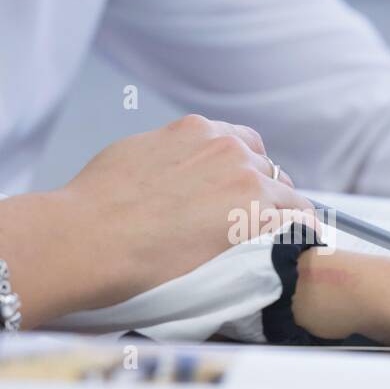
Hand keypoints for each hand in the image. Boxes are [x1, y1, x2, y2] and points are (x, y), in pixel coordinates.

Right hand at [0, 114, 311, 326]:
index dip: (244, 174)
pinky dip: (297, 239)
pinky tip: (290, 258)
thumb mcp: (131, 158)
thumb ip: (165, 159)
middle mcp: (226, 146)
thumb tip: (168, 175)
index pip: (242, 145)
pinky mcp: (258, 215)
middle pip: (268, 169)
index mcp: (196, 130)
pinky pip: (300, 223)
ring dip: (281, 221)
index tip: (240, 198)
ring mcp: (246, 179)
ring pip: (288, 197)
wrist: (90, 237)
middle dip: (263, 196)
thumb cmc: (92, 207)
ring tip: (273, 250)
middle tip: (252, 230)